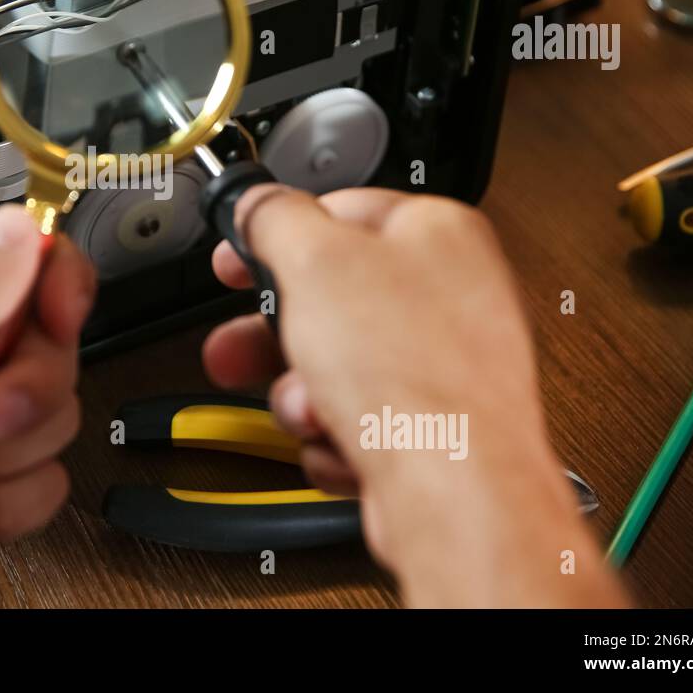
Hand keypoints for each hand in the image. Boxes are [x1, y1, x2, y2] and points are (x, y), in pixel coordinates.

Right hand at [205, 186, 624, 606]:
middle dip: (276, 333)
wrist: (456, 490)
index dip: (276, 234)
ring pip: (338, 366)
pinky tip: (343, 441)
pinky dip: (336, 436)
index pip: (340, 211)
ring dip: (303, 393)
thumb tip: (259, 202)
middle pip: (332, 298)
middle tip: (240, 345)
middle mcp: (451, 295)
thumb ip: (277, 217)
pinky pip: (358, 418)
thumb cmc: (415, 374)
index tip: (236, 257)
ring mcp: (444, 365)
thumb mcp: (315, 262)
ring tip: (307, 407)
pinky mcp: (433, 425)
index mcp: (437, 233)